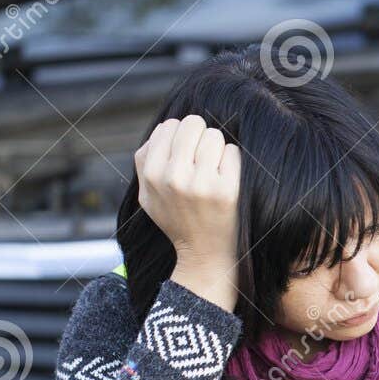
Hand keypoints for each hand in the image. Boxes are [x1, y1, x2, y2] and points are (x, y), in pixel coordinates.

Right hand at [133, 115, 240, 310]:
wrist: (204, 255)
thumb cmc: (178, 219)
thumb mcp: (149, 196)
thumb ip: (145, 161)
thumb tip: (164, 128)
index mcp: (152, 174)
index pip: (170, 125)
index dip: (181, 137)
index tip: (186, 156)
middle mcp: (174, 178)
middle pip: (193, 124)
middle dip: (200, 138)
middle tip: (203, 160)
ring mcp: (201, 184)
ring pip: (214, 136)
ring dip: (217, 150)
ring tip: (214, 172)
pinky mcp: (227, 190)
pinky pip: (233, 152)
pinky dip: (232, 162)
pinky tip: (226, 180)